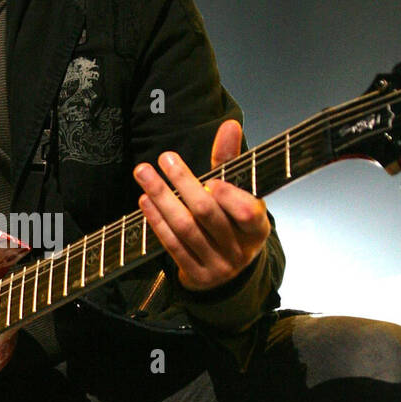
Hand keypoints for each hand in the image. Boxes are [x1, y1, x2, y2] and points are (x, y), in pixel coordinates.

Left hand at [132, 119, 269, 291]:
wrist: (228, 272)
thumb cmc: (232, 223)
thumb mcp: (238, 195)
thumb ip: (230, 162)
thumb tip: (230, 126)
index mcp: (257, 228)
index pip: (248, 213)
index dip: (229, 197)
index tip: (211, 179)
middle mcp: (239, 250)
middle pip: (208, 215)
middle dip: (184, 184)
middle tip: (165, 158)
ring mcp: (217, 266)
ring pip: (185, 228)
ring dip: (161, 198)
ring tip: (143, 173)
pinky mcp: (196, 276)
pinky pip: (172, 245)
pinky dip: (157, 221)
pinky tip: (145, 201)